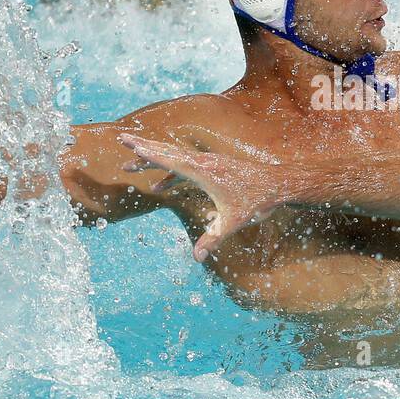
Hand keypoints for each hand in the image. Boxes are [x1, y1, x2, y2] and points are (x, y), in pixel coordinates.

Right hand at [118, 134, 285, 260]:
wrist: (277, 184)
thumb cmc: (256, 201)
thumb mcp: (233, 222)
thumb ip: (213, 238)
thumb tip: (197, 258)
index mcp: (203, 171)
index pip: (169, 159)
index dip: (147, 152)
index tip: (128, 142)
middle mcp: (204, 162)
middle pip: (167, 152)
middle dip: (143, 149)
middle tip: (122, 141)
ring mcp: (209, 162)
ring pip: (175, 158)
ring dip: (154, 161)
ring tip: (131, 166)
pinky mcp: (214, 167)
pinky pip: (186, 168)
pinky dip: (171, 175)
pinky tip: (160, 188)